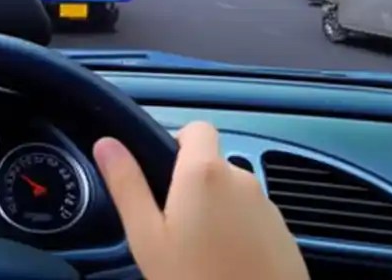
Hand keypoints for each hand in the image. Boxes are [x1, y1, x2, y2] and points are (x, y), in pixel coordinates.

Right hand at [94, 122, 307, 279]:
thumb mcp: (147, 237)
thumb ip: (127, 184)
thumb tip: (107, 145)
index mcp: (204, 173)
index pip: (196, 128)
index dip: (177, 144)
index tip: (163, 176)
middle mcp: (241, 180)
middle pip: (212, 164)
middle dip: (192, 186)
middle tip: (173, 226)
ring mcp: (267, 206)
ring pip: (232, 194)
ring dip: (216, 211)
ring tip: (199, 252)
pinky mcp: (284, 233)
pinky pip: (252, 219)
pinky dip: (238, 232)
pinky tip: (225, 262)